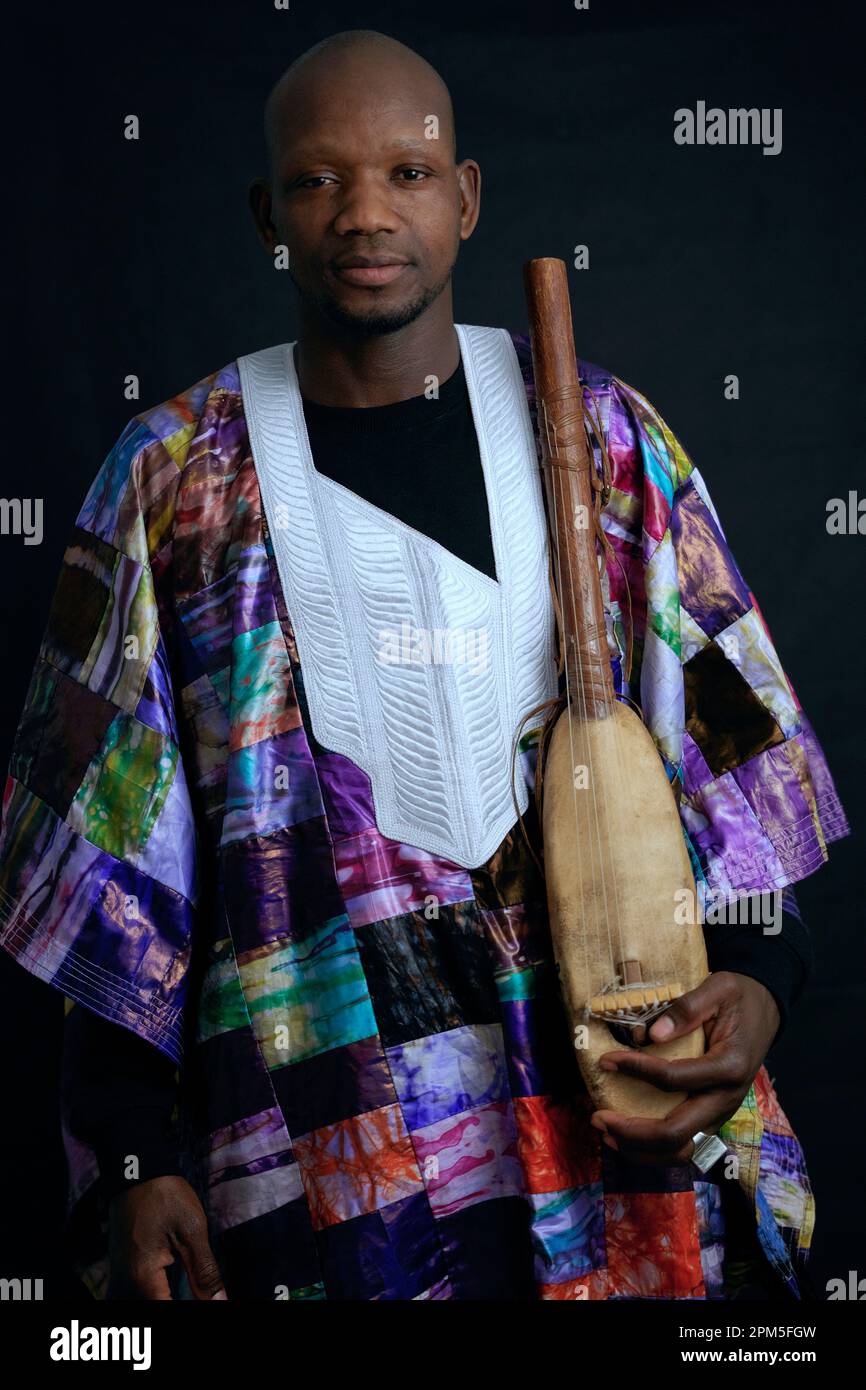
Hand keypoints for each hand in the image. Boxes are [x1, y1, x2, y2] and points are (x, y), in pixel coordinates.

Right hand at [107, 1175, 225, 1299]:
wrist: (135, 1171)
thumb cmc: (164, 1196)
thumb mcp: (192, 1231)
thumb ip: (205, 1271)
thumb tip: (220, 1301)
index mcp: (143, 1278)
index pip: (166, 1310)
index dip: (193, 1309)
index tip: (211, 1301)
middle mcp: (124, 1284)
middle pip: (150, 1309)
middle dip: (173, 1303)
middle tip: (203, 1295)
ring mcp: (119, 1278)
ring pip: (137, 1303)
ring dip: (163, 1299)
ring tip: (187, 1291)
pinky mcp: (121, 1270)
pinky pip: (131, 1296)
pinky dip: (153, 1296)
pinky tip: (168, 1291)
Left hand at [590, 971, 779, 1165]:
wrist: (766, 1011)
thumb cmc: (740, 998)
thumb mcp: (719, 989)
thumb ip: (687, 1008)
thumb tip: (651, 1035)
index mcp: (729, 1067)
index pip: (673, 1079)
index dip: (635, 1071)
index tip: (606, 1060)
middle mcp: (726, 1099)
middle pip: (676, 1133)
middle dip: (632, 1131)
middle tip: (597, 1117)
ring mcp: (721, 1112)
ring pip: (681, 1150)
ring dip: (641, 1149)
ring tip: (608, 1134)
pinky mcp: (714, 1116)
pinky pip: (685, 1144)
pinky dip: (655, 1148)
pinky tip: (629, 1137)